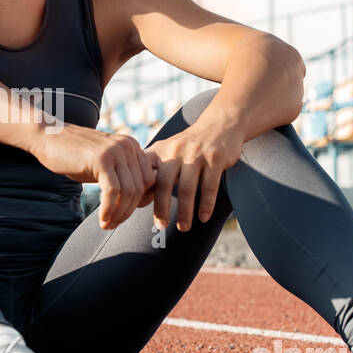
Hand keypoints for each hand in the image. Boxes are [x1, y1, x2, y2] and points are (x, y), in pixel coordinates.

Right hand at [30, 123, 158, 229]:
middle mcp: (128, 146)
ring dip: (118, 214)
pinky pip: (113, 191)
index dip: (138, 202)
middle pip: (140, 188)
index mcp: (132, 146)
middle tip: (113, 225)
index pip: (148, 180)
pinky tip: (101, 218)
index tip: (123, 215)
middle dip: (128, 211)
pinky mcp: (101, 159)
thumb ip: (120, 176)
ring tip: (106, 224)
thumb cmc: (73, 155)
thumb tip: (133, 203)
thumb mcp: (103, 163)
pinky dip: (109, 209)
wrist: (48, 137)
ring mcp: (115, 151)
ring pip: (128, 192)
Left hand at [145, 111, 243, 231]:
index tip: (135, 211)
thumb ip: (152, 172)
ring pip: (187, 188)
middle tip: (161, 226)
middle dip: (161, 208)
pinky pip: (210, 186)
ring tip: (184, 227)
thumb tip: (138, 201)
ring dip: (185, 211)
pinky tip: (203, 217)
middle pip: (164, 183)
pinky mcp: (215, 158)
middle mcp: (175, 151)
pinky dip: (206, 204)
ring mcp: (196, 154)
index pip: (145, 175)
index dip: (139, 194)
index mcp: (160, 151)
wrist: (218, 124)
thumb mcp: (167, 152)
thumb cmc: (187, 146)